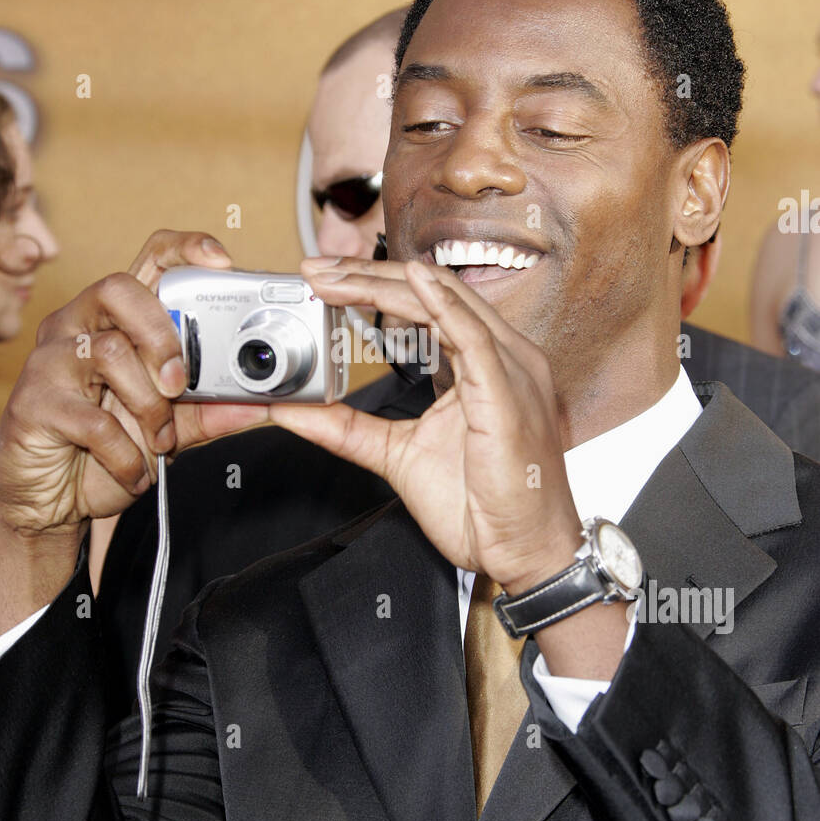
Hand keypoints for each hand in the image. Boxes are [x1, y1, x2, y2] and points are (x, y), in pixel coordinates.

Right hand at [0, 230, 265, 536]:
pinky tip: (134, 471)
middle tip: (179, 385)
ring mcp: (50, 360)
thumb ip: (209, 411)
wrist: (47, 502)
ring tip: (159, 443)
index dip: (185, 249)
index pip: (148, 259)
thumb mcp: (168, 429)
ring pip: (110, 353)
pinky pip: (93, 420)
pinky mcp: (33, 402)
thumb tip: (260, 404)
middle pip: (120, 289)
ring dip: (149, 408)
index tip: (222, 262)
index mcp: (114, 320)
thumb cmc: (100, 453)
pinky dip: (126, 454)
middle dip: (162, 337)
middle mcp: (77, 326)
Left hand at [270, 257, 582, 593]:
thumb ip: (347, 428)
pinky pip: (475, 338)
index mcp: (482, 364)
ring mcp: (510, 370)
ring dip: (386, 285)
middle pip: (431, 294)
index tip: (322, 280)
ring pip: (445, 304)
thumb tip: (295, 412)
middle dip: (368, 276)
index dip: (372, 287)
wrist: (525, 552)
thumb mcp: (397, 456)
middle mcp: (501, 357)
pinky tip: (413, 280)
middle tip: (315, 269)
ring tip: (337, 275)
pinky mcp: (507, 393)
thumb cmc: (485, 506)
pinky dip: (443, 306)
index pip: (423, 306)